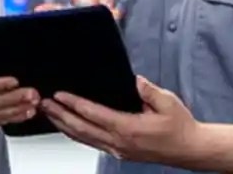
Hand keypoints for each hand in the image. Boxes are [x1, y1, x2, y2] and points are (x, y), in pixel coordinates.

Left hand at [41, 76, 202, 166]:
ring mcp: (117, 149)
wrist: (189, 149)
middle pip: (81, 128)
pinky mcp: (119, 152)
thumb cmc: (180, 126)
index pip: (94, 114)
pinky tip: (68, 126)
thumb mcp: (167, 102)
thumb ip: (148, 90)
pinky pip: (91, 142)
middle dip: (60, 115)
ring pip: (83, 138)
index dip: (74, 104)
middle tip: (43, 102)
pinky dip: (76, 134)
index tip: (60, 95)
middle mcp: (119, 142)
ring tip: (49, 113)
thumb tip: (133, 80)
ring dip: (64, 125)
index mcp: (129, 128)